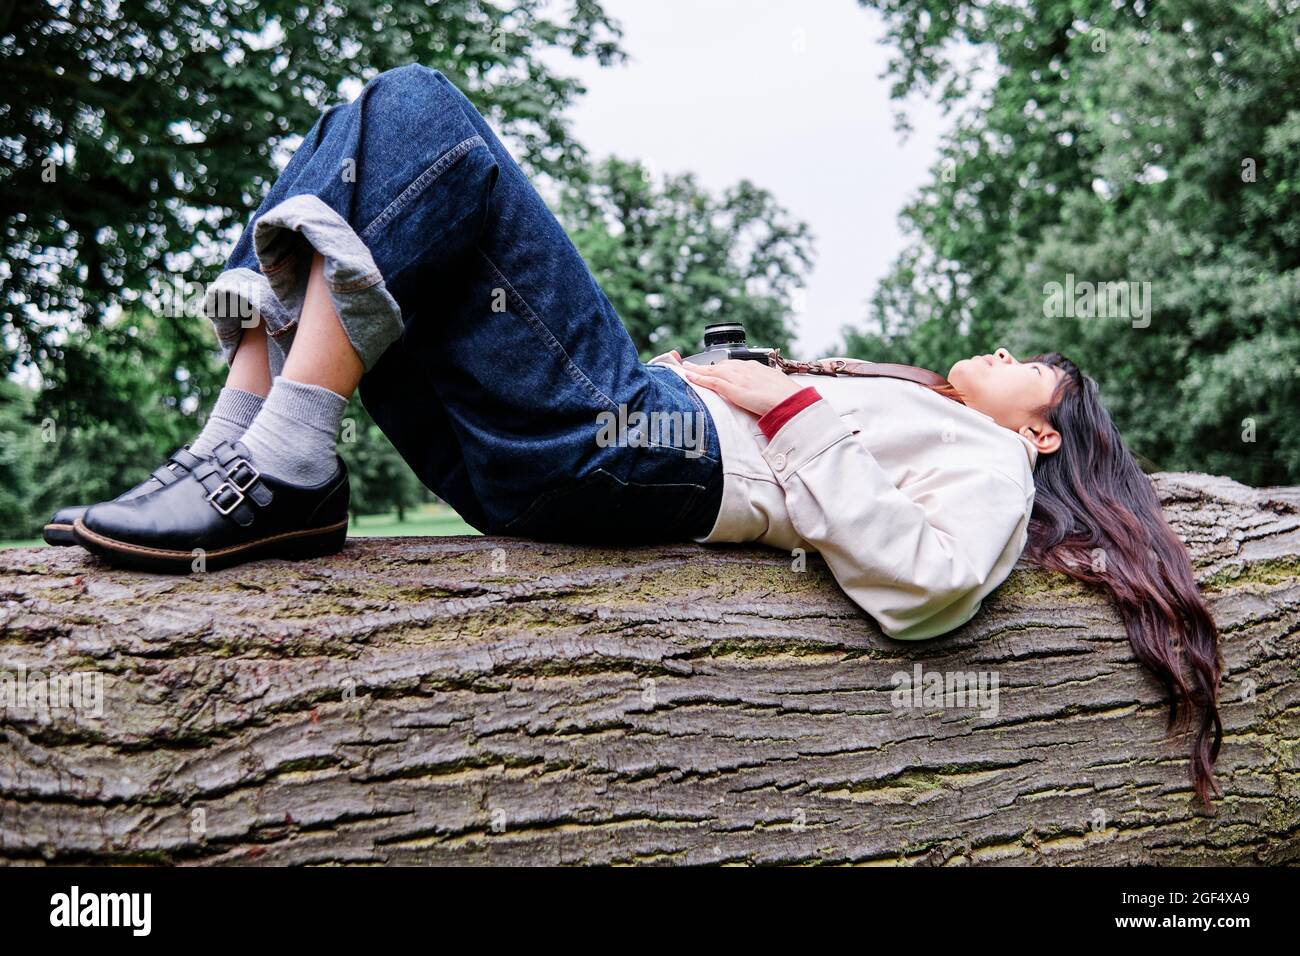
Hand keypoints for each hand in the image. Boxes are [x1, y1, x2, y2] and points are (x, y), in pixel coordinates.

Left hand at [681, 359, 804, 416]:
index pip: (732, 365)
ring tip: (684, 369)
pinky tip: (689, 376)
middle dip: (703, 365)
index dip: (719, 366)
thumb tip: (762, 390)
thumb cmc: (788, 396)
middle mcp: (745, 369)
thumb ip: (765, 384)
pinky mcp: (735, 389)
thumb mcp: (775, 384)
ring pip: (712, 371)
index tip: (710, 367)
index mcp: (755, 367)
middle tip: (689, 364)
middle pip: (719, 365)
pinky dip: (699, 378)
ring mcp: (739, 379)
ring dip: (696, 370)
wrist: (792, 401)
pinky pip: (713, 382)